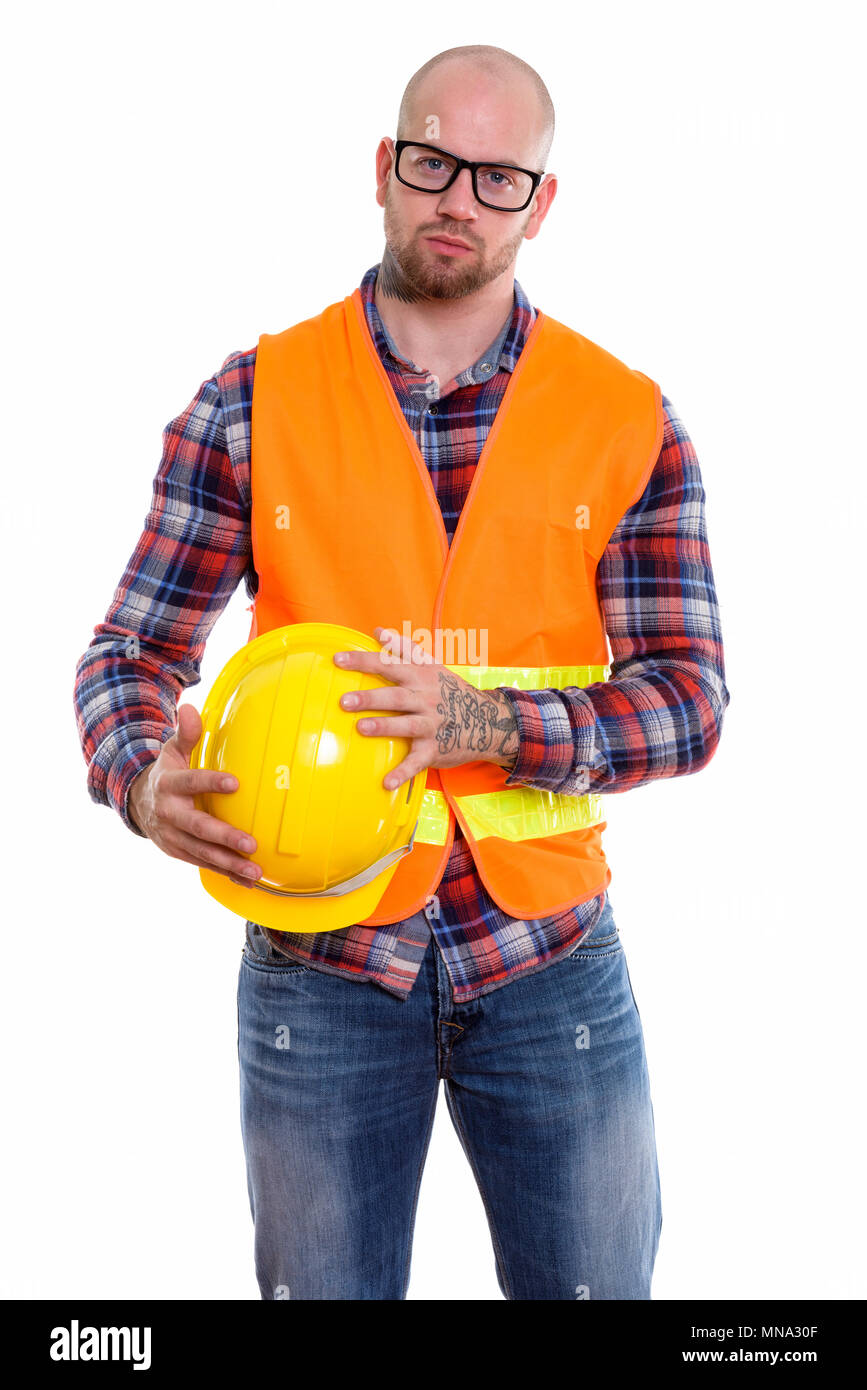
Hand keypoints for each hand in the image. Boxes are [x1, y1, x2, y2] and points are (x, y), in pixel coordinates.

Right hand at [128, 703, 261, 887]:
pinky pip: (203, 864)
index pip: (189, 782)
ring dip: (229, 863)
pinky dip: (225, 873)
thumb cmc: (165, 774)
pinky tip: (247, 878)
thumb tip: (188, 708)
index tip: (235, 783)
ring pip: (201, 853)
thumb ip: (185, 734)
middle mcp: (168, 814)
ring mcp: (172, 837)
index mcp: (168, 785)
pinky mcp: (178, 853)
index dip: (210, 782)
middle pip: (197, 827)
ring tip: (255, 869)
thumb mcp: (171, 752)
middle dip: (224, 837)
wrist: (137, 805)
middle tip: (251, 844)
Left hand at [334, 627, 519, 790]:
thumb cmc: (451, 692)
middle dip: (370, 698)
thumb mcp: (433, 666)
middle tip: (344, 701)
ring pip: (406, 725)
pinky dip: (403, 773)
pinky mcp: (436, 749)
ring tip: (362, 728)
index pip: (389, 665)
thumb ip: (405, 649)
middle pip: (395, 696)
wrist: (490, 721)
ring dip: (385, 727)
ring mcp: (432, 725)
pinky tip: (386, 783)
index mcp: (422, 677)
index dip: (364, 661)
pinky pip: (417, 762)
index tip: (338, 660)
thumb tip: (379, 631)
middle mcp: (426, 699)